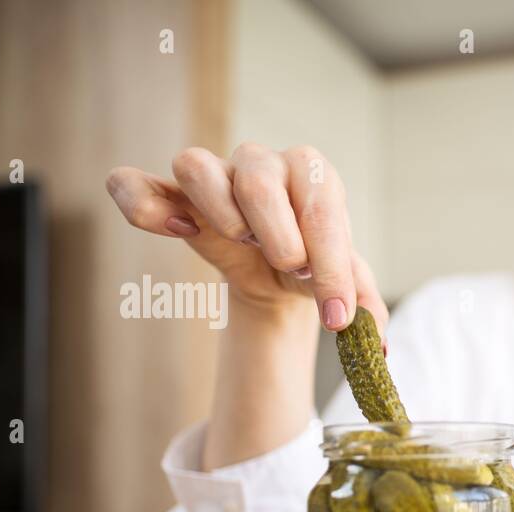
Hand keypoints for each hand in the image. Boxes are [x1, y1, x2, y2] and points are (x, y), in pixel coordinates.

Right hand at [105, 143, 386, 333]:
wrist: (278, 267)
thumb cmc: (315, 265)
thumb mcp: (346, 285)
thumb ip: (362, 305)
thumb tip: (377, 344)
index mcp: (314, 177)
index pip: (321, 211)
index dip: (332, 268)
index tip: (337, 316)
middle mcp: (263, 165)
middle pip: (258, 179)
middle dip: (279, 234)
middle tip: (291, 266)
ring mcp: (215, 176)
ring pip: (196, 166)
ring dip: (220, 211)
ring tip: (243, 242)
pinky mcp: (172, 197)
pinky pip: (136, 186)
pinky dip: (142, 203)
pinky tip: (176, 232)